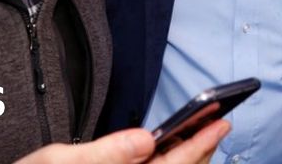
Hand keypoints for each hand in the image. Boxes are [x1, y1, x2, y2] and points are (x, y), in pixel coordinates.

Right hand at [13, 121, 229, 163]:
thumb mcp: (59, 163)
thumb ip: (106, 153)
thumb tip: (146, 139)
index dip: (201, 144)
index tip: (222, 122)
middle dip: (203, 151)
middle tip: (221, 122)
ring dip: (190, 159)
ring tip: (202, 133)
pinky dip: (171, 163)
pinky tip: (168, 150)